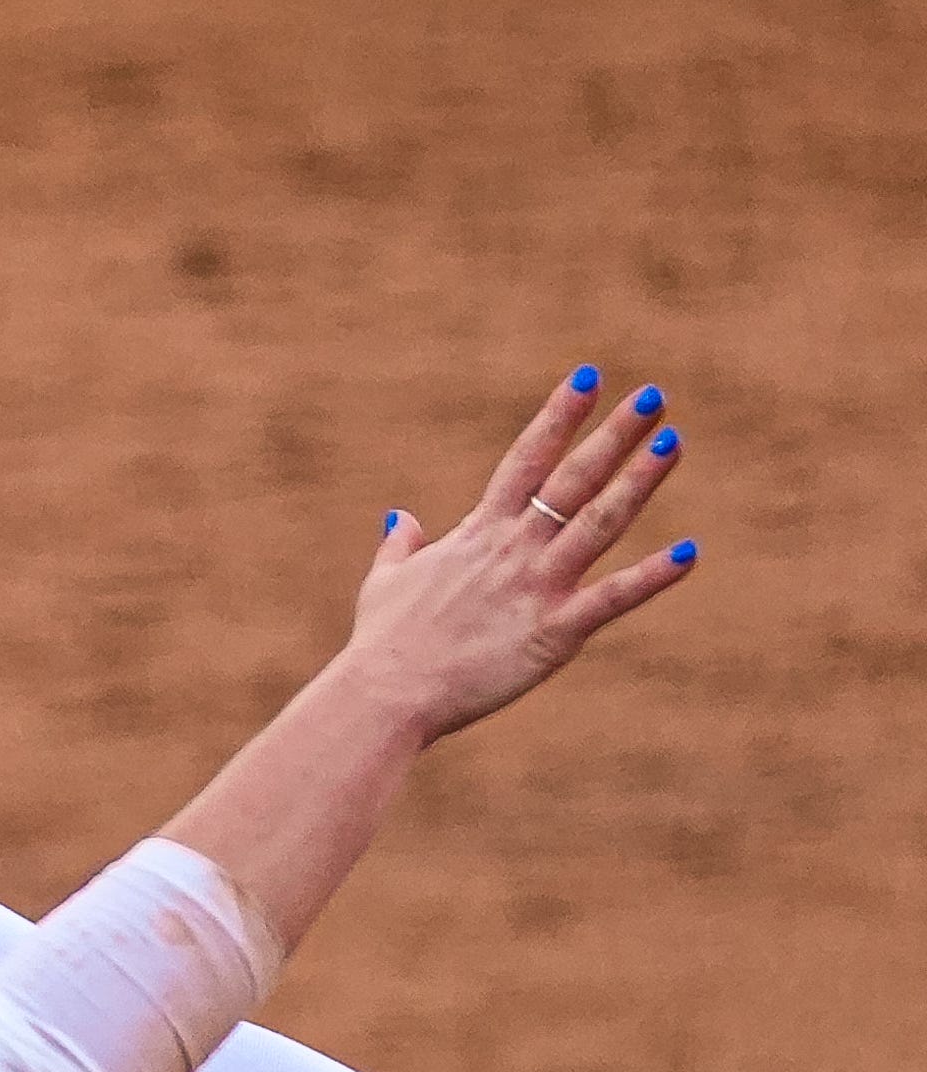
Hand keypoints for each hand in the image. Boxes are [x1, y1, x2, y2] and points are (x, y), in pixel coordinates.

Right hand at [343, 367, 698, 744]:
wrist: (385, 694)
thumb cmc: (383, 642)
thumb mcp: (385, 582)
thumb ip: (400, 546)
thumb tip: (400, 517)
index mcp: (478, 534)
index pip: (525, 460)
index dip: (558, 417)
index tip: (587, 378)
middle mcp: (513, 550)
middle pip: (573, 479)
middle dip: (614, 435)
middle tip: (652, 396)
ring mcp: (536, 587)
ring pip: (599, 523)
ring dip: (639, 482)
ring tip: (673, 442)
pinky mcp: (554, 632)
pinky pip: (612, 599)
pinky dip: (652, 577)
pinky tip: (688, 553)